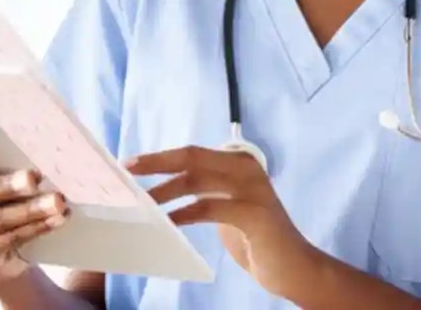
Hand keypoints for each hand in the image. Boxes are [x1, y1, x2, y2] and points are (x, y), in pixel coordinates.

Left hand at [126, 146, 321, 300]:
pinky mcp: (254, 212)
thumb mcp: (226, 206)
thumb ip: (204, 191)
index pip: (191, 153)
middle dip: (155, 163)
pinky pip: (209, 207)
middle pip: (191, 157)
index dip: (159, 157)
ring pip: (196, 180)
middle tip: (126, 171)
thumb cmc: (255, 238)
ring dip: (163, 192)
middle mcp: (246, 168)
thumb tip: (160, 186)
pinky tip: (167, 222)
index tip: (130, 164)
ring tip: (141, 203)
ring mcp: (252, 188)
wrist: (294, 266)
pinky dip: (183, 214)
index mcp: (239, 161)